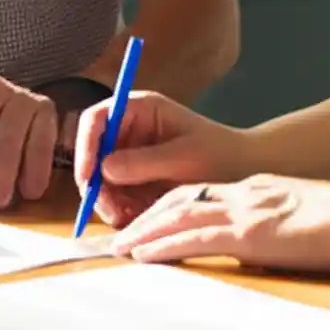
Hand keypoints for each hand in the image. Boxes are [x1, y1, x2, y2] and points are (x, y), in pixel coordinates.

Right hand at [73, 91, 249, 227]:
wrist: (243, 172)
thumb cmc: (220, 155)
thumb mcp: (184, 158)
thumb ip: (144, 162)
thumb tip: (104, 169)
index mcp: (140, 109)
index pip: (97, 119)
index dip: (85, 145)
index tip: (88, 176)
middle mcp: (128, 129)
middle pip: (92, 153)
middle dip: (96, 184)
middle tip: (112, 212)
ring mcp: (128, 155)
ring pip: (99, 180)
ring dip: (108, 202)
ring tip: (130, 219)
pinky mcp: (133, 179)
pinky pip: (114, 196)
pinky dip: (120, 210)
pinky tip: (137, 219)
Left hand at [109, 174, 329, 272]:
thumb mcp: (298, 221)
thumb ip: (270, 229)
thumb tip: (253, 250)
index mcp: (254, 190)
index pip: (198, 196)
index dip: (165, 209)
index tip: (143, 226)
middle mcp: (243, 194)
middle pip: (178, 200)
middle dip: (143, 219)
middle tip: (114, 239)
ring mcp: (245, 211)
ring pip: (178, 215)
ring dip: (143, 233)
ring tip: (116, 249)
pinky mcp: (250, 232)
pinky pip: (196, 237)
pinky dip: (164, 245)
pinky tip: (143, 255)